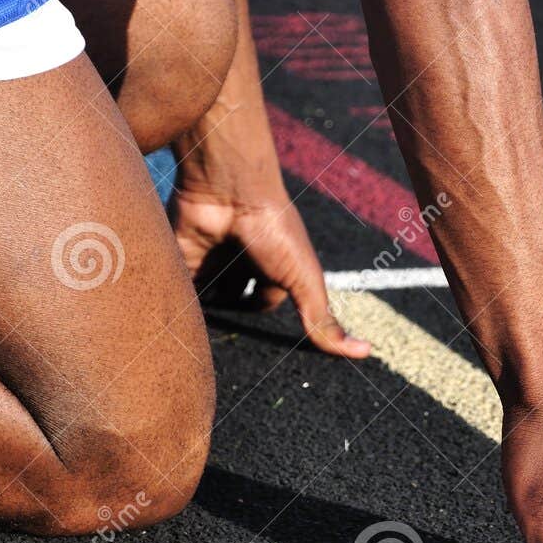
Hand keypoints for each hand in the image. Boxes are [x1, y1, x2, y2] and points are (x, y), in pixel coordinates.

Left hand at [172, 188, 369, 358]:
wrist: (230, 190)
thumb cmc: (275, 231)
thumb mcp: (304, 281)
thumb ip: (322, 320)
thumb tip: (365, 351)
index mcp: (272, 266)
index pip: (263, 301)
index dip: (259, 313)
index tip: (255, 340)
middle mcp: (241, 262)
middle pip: (231, 299)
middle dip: (229, 313)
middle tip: (224, 339)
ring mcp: (211, 259)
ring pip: (203, 294)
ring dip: (202, 311)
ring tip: (197, 332)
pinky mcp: (182, 257)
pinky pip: (177, 287)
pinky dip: (177, 302)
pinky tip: (178, 319)